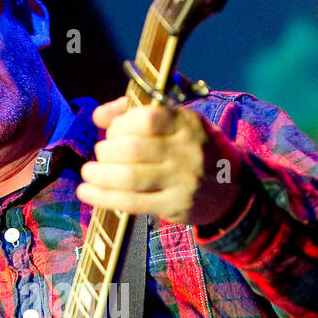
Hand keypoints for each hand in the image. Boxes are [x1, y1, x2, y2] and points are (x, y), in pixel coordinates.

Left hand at [76, 96, 243, 226]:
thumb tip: (99, 116)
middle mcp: (187, 151)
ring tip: (89, 172)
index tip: (113, 131)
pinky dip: (102, 197)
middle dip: (106, 151)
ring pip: (128, 178)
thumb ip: (136, 112)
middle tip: (102, 153)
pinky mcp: (174, 205)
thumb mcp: (175, 122)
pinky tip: (86, 192)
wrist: (230, 188)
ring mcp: (182, 181)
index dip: (121, 124)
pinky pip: (131, 202)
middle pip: (132, 149)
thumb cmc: (191, 149)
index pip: (147, 119)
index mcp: (187, 123)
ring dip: (99, 174)